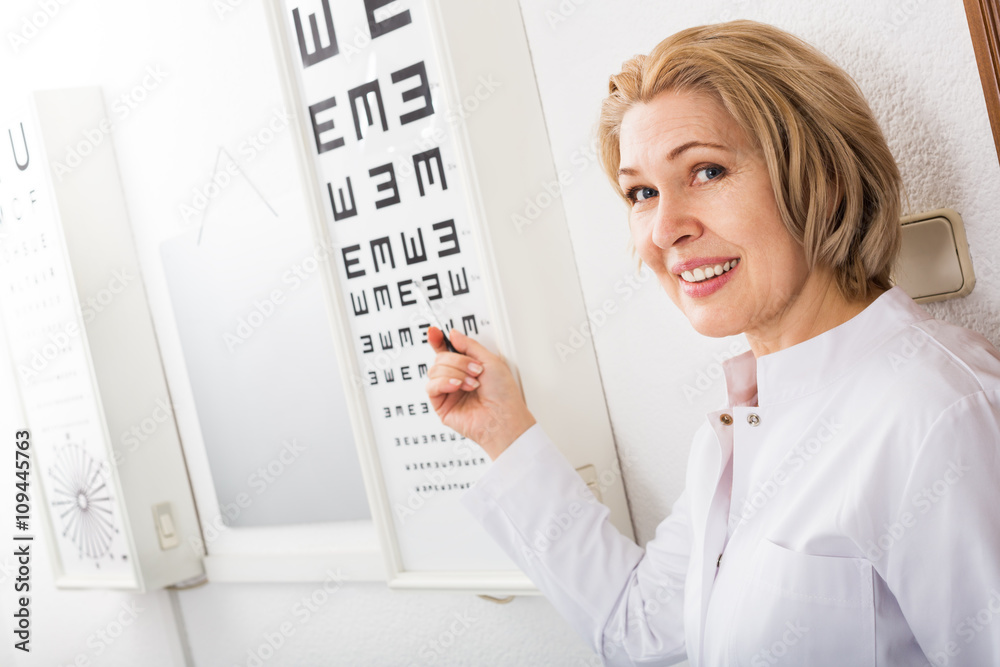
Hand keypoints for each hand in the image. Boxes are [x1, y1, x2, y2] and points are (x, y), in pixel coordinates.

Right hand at [424, 326, 535, 459]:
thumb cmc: (503, 394)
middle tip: (475, 370)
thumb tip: (453, 334)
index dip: (438, 340)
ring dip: (455, 373)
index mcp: (467, 367)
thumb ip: (469, 345)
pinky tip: (457, 386)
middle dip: (457, 361)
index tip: (434, 332)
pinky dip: (444, 382)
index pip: (446, 350)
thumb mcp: (490, 360)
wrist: (503, 417)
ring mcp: (448, 391)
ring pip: (434, 370)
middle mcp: (456, 378)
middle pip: (440, 358)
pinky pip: (431, 387)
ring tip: (472, 383)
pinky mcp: (441, 405)